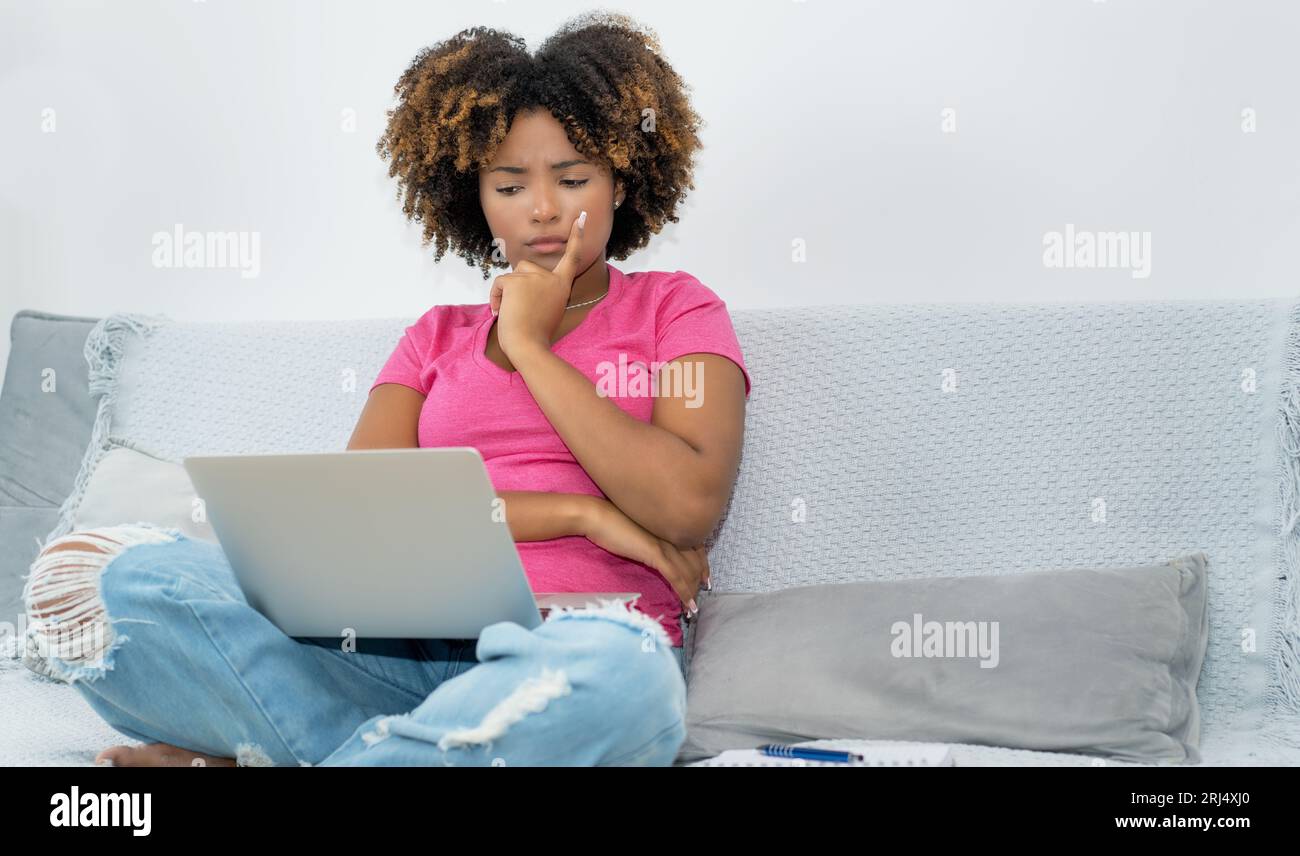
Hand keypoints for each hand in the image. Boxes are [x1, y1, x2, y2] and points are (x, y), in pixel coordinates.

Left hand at [491, 210, 587, 359]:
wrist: (528, 346)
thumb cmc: (535, 336)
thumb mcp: (547, 310)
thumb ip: (541, 292)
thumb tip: (519, 284)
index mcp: (562, 286)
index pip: (571, 258)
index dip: (577, 237)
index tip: (581, 218)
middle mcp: (551, 278)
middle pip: (527, 268)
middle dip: (517, 284)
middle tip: (519, 309)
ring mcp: (534, 278)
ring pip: (511, 276)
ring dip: (505, 292)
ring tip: (509, 313)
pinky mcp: (517, 281)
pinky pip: (500, 282)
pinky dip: (495, 296)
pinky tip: (500, 312)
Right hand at [582, 497, 709, 618]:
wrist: (597, 516)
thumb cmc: (611, 522)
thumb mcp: (638, 530)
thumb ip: (651, 538)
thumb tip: (654, 552)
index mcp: (669, 526)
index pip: (696, 547)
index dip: (703, 564)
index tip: (706, 578)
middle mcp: (672, 533)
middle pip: (696, 561)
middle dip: (699, 582)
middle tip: (698, 598)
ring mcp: (665, 542)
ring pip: (688, 571)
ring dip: (692, 591)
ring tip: (693, 608)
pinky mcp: (655, 553)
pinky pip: (675, 576)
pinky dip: (684, 592)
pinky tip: (688, 605)